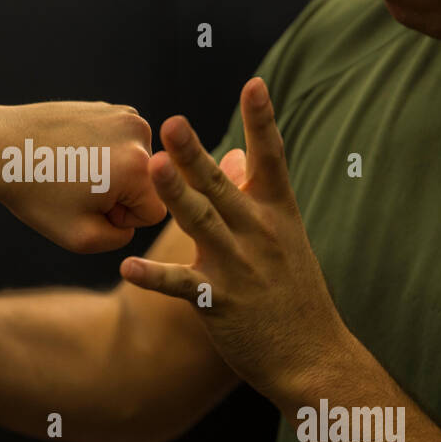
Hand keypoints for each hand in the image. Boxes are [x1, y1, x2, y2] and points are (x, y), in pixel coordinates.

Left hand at [0, 101, 166, 252]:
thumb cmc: (36, 194)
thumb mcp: (80, 238)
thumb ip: (119, 238)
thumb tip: (131, 218)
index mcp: (138, 168)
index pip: (154, 212)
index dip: (122, 220)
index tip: (88, 209)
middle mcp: (138, 135)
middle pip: (146, 186)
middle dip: (117, 195)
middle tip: (74, 189)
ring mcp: (124, 115)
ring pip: (134, 164)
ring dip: (110, 174)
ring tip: (70, 171)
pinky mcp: (108, 107)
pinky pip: (119, 144)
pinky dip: (101, 153)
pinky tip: (69, 154)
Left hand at [118, 79, 363, 400]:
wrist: (313, 358)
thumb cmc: (295, 296)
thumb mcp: (286, 239)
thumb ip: (258, 196)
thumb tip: (236, 154)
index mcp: (278, 215)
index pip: (271, 158)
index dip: (262, 120)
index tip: (253, 83)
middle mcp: (259, 235)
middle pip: (222, 186)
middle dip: (196, 153)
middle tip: (173, 122)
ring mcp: (239, 268)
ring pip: (200, 224)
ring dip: (175, 195)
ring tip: (151, 169)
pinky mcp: (219, 303)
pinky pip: (181, 285)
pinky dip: (154, 275)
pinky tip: (127, 265)